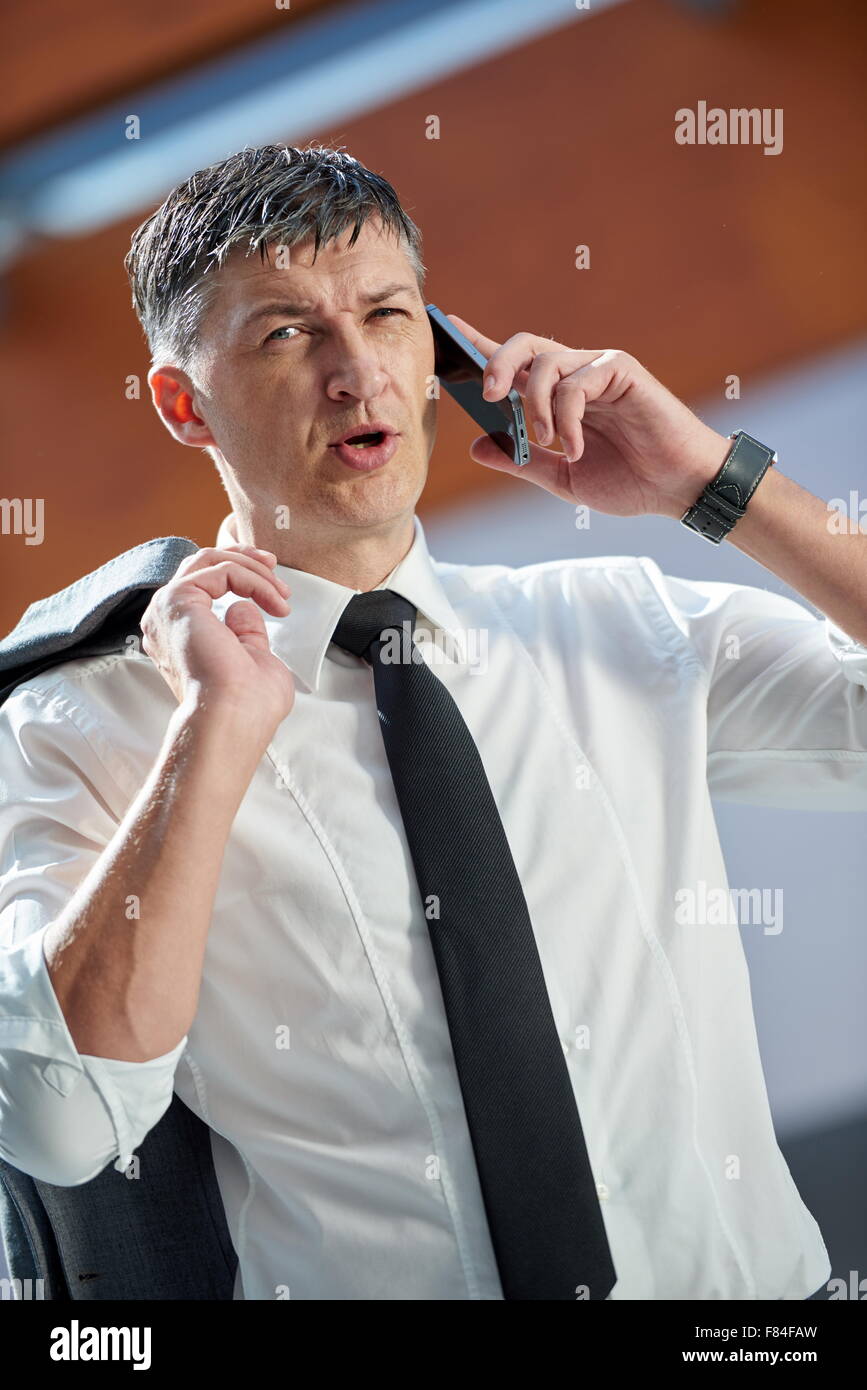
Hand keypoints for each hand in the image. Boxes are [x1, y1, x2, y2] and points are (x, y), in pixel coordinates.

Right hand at [140, 544, 295, 737]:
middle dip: (242, 559)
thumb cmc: (246, 707)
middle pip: (200, 563)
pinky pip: (222, 570)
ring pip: (208, 560)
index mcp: (179, 635)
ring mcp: (168, 609)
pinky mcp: (179, 600)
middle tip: (274, 567)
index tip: (274, 584)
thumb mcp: (252, 659)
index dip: (239, 574)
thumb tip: (242, 606)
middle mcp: (166, 619)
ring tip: (280, 592)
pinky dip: (255, 581)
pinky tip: (275, 603)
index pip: (201, 585)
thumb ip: (245, 632)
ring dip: (251, 568)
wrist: (233, 720)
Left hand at [446, 314, 731, 519]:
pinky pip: (576, 381)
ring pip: (546, 362)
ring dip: (535, 405)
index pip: (514, 365)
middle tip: (487, 394)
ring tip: (547, 441)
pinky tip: (577, 448)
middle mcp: (576, 375)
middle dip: (495, 362)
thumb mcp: (563, 478)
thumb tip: (475, 446)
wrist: (677, 487)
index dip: (479, 346)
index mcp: (559, 397)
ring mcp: (598, 369)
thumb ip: (522, 462)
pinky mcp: (621, 370)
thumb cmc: (629, 480)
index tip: (446, 328)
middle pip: (524, 346)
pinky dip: (567, 418)